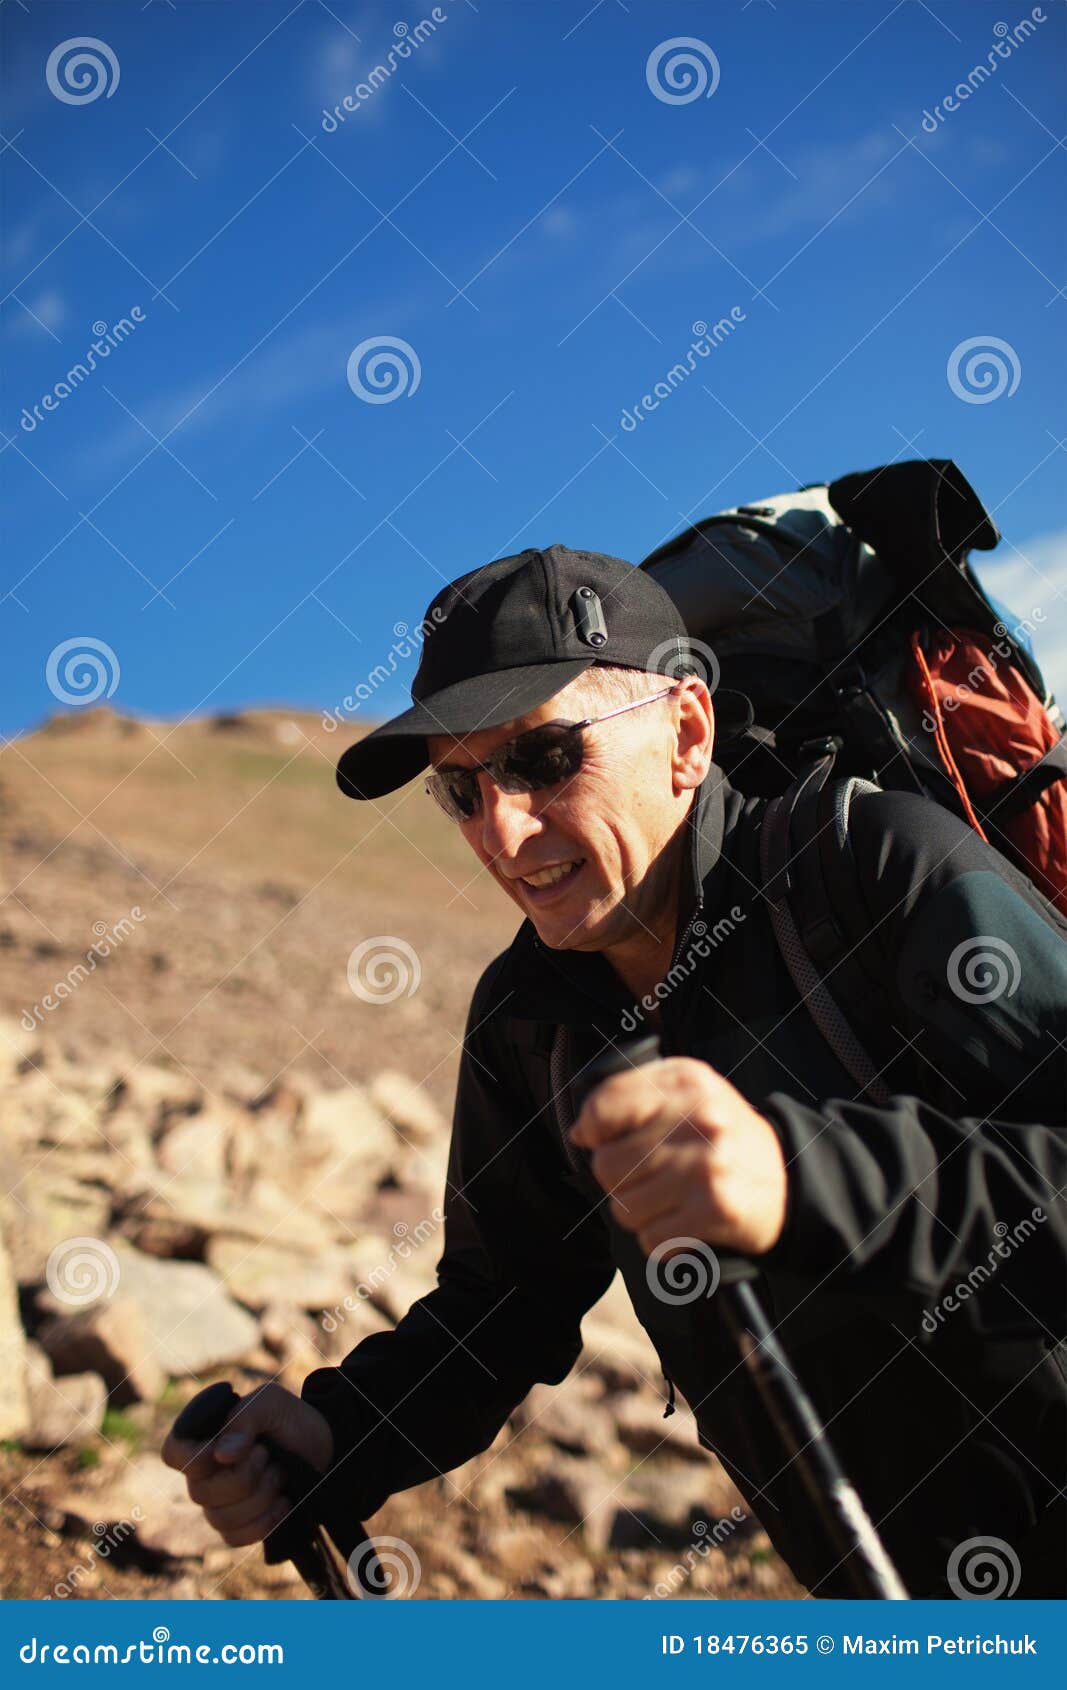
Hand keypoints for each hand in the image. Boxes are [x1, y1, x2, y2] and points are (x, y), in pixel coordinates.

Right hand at [162, 1382, 333, 1548]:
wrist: (322, 1448)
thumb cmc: (289, 1420)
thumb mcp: (271, 1404)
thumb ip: (244, 1419)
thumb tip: (222, 1454)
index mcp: (205, 1437)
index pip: (173, 1453)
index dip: (192, 1458)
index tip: (221, 1451)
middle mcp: (203, 1474)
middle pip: (200, 1492)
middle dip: (245, 1475)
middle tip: (267, 1454)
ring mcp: (217, 1503)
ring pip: (219, 1518)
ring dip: (260, 1496)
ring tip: (279, 1473)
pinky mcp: (236, 1527)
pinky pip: (234, 1538)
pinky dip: (265, 1520)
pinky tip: (283, 1501)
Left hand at [569, 1056, 786, 1257]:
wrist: (791, 1177)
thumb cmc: (725, 1135)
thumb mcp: (689, 1093)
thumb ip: (633, 1098)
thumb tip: (580, 1132)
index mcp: (686, 1082)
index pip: (605, 1105)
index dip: (592, 1129)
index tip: (600, 1139)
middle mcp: (699, 1119)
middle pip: (607, 1165)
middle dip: (618, 1180)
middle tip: (647, 1177)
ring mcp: (707, 1165)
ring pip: (625, 1208)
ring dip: (639, 1213)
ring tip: (668, 1200)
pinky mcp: (716, 1210)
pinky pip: (651, 1239)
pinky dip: (659, 1240)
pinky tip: (681, 1223)